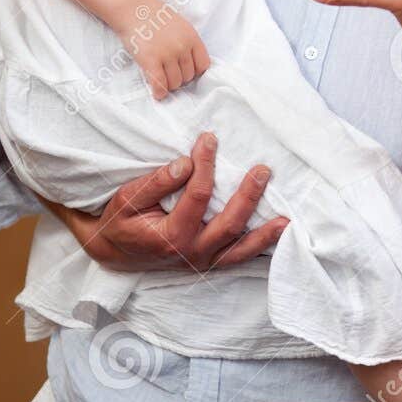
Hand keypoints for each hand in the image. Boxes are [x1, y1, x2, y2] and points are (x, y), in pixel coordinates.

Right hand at [39, 132, 286, 271]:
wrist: (113, 252)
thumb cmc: (120, 222)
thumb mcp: (127, 199)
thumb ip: (156, 183)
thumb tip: (185, 164)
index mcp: (170, 236)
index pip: (198, 197)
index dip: (205, 165)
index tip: (209, 139)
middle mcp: (191, 252)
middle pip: (229, 224)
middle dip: (248, 196)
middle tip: (263, 170)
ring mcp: (202, 261)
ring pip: (240, 248)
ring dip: (265, 232)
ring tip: (287, 217)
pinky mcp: (209, 262)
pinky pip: (239, 257)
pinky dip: (260, 247)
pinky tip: (279, 234)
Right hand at [113, 0, 209, 100]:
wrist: (133, 9)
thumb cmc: (155, 16)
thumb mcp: (180, 26)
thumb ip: (187, 43)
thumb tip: (189, 64)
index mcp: (192, 38)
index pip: (203, 65)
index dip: (195, 72)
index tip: (187, 73)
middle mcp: (182, 47)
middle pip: (188, 76)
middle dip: (180, 79)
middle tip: (169, 76)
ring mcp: (167, 54)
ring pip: (175, 82)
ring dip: (169, 86)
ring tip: (162, 82)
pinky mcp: (151, 60)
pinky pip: (159, 83)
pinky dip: (159, 92)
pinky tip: (157, 94)